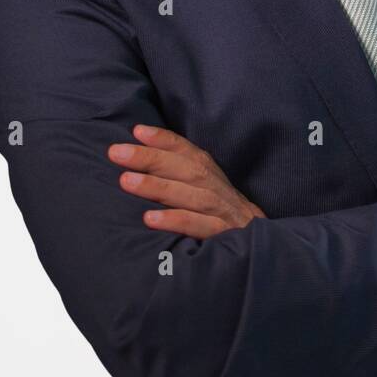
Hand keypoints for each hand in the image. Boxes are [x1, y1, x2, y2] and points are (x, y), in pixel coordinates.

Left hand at [108, 125, 266, 238]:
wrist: (260, 246)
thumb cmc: (220, 215)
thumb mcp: (204, 191)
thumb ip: (178, 176)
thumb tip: (138, 160)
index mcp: (211, 174)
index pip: (187, 151)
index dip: (164, 139)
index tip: (136, 130)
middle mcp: (217, 188)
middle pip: (185, 168)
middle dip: (150, 158)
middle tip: (116, 153)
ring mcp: (223, 211)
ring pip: (191, 195)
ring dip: (158, 186)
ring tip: (126, 181)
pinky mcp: (226, 236)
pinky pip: (201, 227)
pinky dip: (176, 220)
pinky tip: (149, 219)